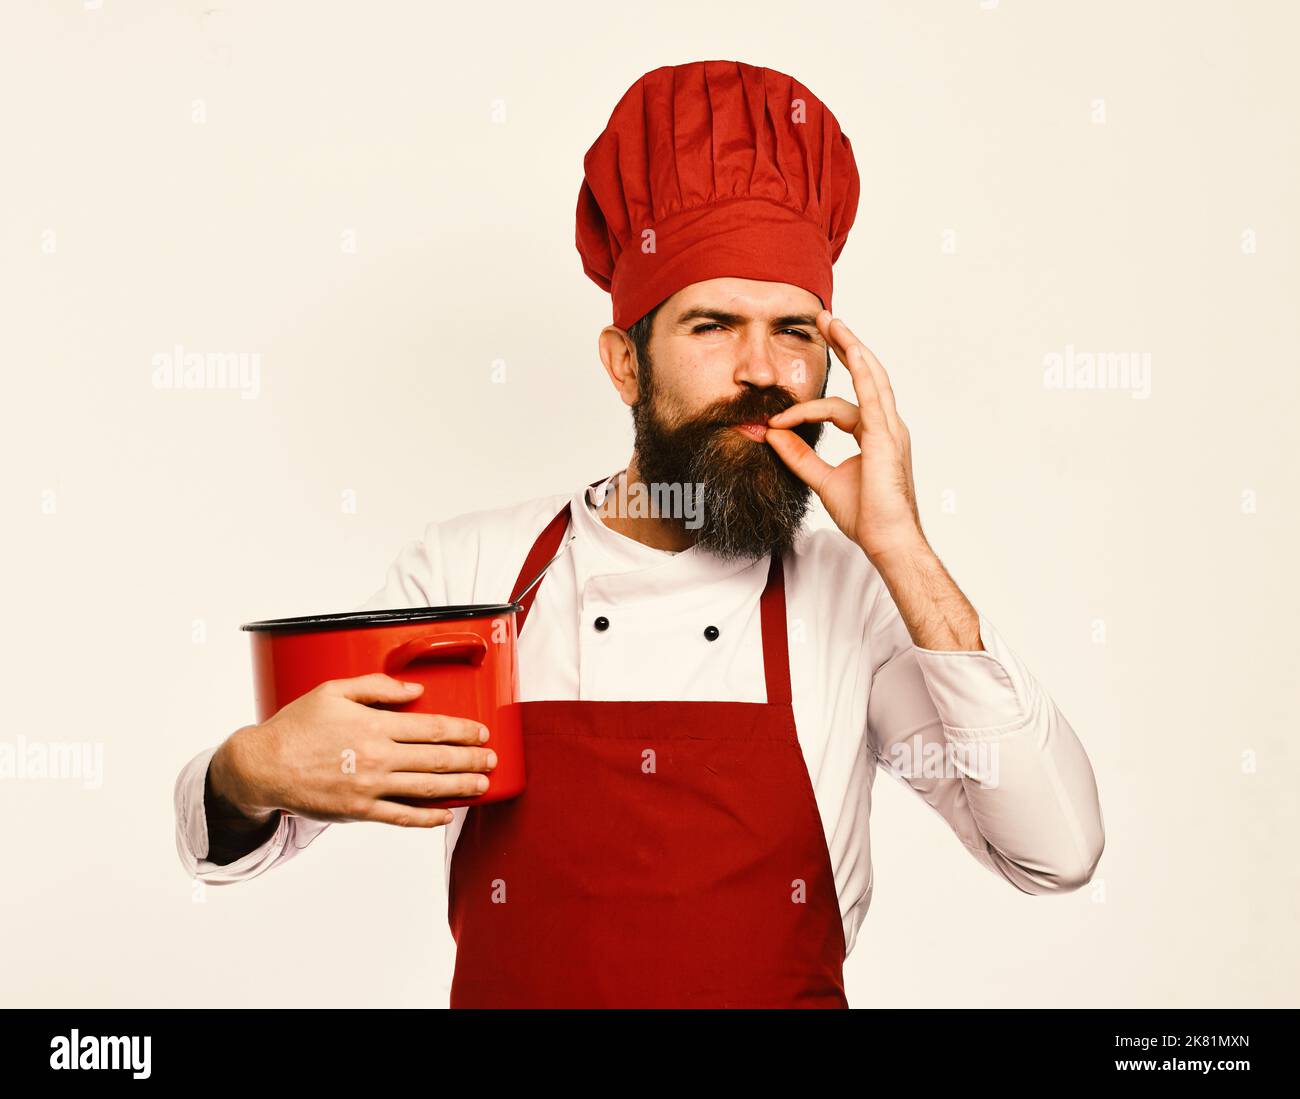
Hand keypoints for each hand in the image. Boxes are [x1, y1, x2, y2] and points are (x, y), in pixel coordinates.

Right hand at [210, 673, 496, 828]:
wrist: (262, 766)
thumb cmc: (297, 726)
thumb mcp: (333, 691)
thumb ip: (377, 687)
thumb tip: (415, 690)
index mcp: (374, 725)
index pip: (432, 727)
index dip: (462, 730)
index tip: (481, 731)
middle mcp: (377, 757)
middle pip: (437, 759)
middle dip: (471, 759)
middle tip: (492, 759)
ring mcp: (370, 787)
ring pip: (427, 789)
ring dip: (460, 787)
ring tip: (483, 784)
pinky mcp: (359, 812)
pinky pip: (402, 817)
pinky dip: (428, 818)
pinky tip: (447, 815)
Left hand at [765, 310, 925, 561]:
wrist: (886, 540)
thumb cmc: (865, 517)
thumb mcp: (822, 480)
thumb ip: (799, 457)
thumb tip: (773, 435)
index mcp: (874, 436)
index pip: (839, 408)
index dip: (805, 411)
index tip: (777, 421)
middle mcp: (886, 426)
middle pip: (866, 376)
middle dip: (846, 347)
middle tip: (826, 321)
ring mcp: (890, 428)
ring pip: (872, 376)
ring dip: (852, 346)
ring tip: (833, 322)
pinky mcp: (887, 435)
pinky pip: (873, 394)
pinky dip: (861, 370)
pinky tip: (850, 349)